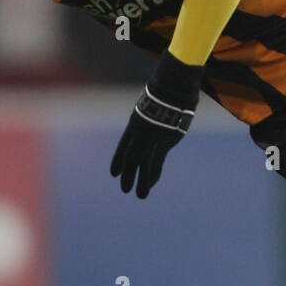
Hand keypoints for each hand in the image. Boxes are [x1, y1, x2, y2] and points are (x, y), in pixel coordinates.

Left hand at [110, 51, 201, 197]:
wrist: (171, 89)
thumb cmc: (163, 96)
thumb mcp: (150, 109)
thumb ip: (149, 122)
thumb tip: (154, 126)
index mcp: (133, 126)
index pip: (122, 148)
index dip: (117, 162)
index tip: (114, 174)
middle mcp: (139, 134)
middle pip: (129, 159)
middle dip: (127, 176)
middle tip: (125, 189)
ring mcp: (151, 138)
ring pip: (142, 165)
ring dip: (141, 182)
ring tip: (140, 195)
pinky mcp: (164, 141)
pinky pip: (156, 162)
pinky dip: (153, 175)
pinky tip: (151, 184)